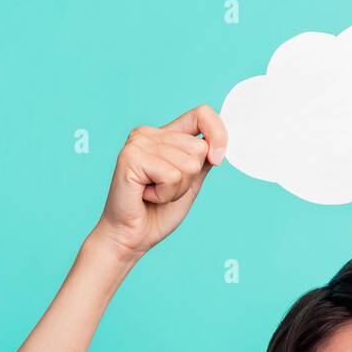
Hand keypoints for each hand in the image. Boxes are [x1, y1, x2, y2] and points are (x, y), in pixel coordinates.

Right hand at [88, 104, 227, 263]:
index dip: (218, 134)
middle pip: (200, 147)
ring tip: (154, 193)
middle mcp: (149, 133)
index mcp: (164, 134)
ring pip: (188, 164)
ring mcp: (138, 142)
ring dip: (177, 189)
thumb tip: (221, 144)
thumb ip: (203, 160)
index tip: (217, 159)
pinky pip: (172, 175)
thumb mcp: (190, 182)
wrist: (131, 237)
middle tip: (164, 190)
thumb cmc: (157, 212)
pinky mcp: (131, 157)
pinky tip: (146, 195)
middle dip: (190, 178)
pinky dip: (165, 194)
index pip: (202, 114)